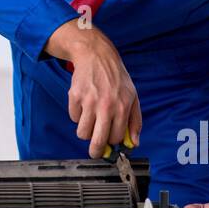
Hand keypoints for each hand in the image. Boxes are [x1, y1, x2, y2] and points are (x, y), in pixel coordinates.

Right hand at [45, 22, 141, 157]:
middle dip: (96, 151)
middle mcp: (106, 106)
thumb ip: (135, 121)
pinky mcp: (74, 96)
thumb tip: (134, 143)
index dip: (112, 142)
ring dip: (85, 131)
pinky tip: (83, 104)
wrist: (97, 55)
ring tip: (90, 120)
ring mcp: (88, 101)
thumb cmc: (116, 77)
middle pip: (97, 141)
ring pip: (82, 133)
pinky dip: (77, 115)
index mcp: (122, 107)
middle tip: (95, 151)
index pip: (116, 138)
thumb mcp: (132, 97)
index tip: (110, 141)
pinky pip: (73, 118)